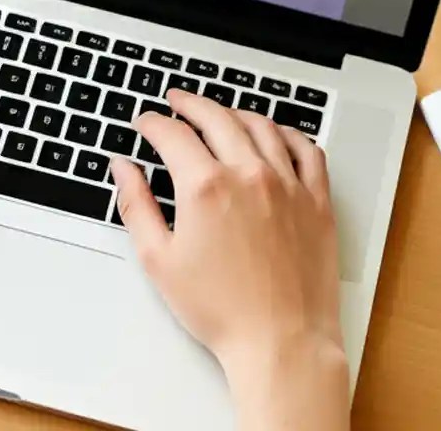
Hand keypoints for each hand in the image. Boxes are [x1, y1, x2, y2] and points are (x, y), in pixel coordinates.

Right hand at [112, 90, 347, 429]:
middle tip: (178, 101)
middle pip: (217, 118)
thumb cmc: (222, 311)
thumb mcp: (159, 261)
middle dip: (191, 104)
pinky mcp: (316, 201)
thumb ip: (136, 206)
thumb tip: (124, 170)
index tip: (146, 121)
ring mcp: (288, 185)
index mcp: (206, 187)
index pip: (173, 134)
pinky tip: (277, 134)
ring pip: (261, 126)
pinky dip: (288, 133)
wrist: (281, 340)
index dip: (153, 122)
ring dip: (235, 113)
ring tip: (221, 113)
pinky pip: (307, 150)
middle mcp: (250, 175)